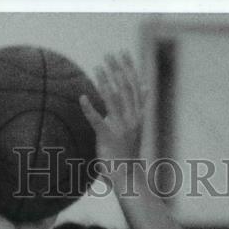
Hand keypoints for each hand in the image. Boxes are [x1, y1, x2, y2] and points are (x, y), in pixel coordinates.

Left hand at [79, 52, 146, 167]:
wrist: (128, 176)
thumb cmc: (129, 150)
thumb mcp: (138, 125)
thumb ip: (140, 105)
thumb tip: (145, 86)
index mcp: (139, 116)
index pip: (135, 86)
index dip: (129, 68)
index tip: (123, 53)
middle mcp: (132, 120)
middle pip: (125, 89)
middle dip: (116, 70)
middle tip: (108, 55)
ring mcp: (121, 129)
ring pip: (113, 100)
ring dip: (105, 82)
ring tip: (97, 67)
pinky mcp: (108, 138)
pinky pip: (97, 120)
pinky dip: (89, 108)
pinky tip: (82, 97)